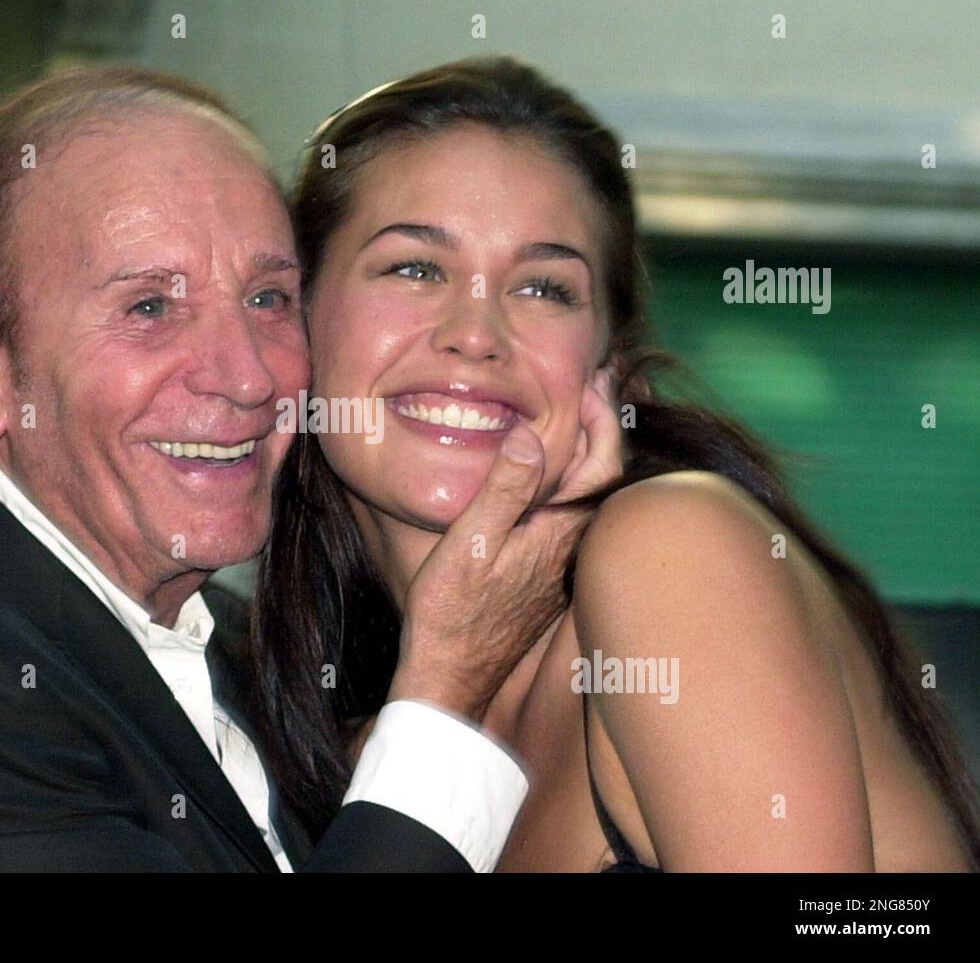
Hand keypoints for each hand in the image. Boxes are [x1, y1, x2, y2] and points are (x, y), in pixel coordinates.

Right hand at [389, 367, 623, 722]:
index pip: (602, 461)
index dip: (603, 415)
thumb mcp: (471, 543)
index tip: (593, 377)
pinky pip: (566, 514)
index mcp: (560, 531)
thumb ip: (505, 489)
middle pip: (602, 474)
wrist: (448, 676)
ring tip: (572, 413)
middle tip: (591, 381)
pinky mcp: (544, 576)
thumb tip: (530, 434)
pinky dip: (564, 481)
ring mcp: (559, 564)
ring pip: (585, 495)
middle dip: (601, 424)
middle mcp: (571, 547)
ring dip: (583, 451)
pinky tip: (543, 471)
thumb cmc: (453, 612)